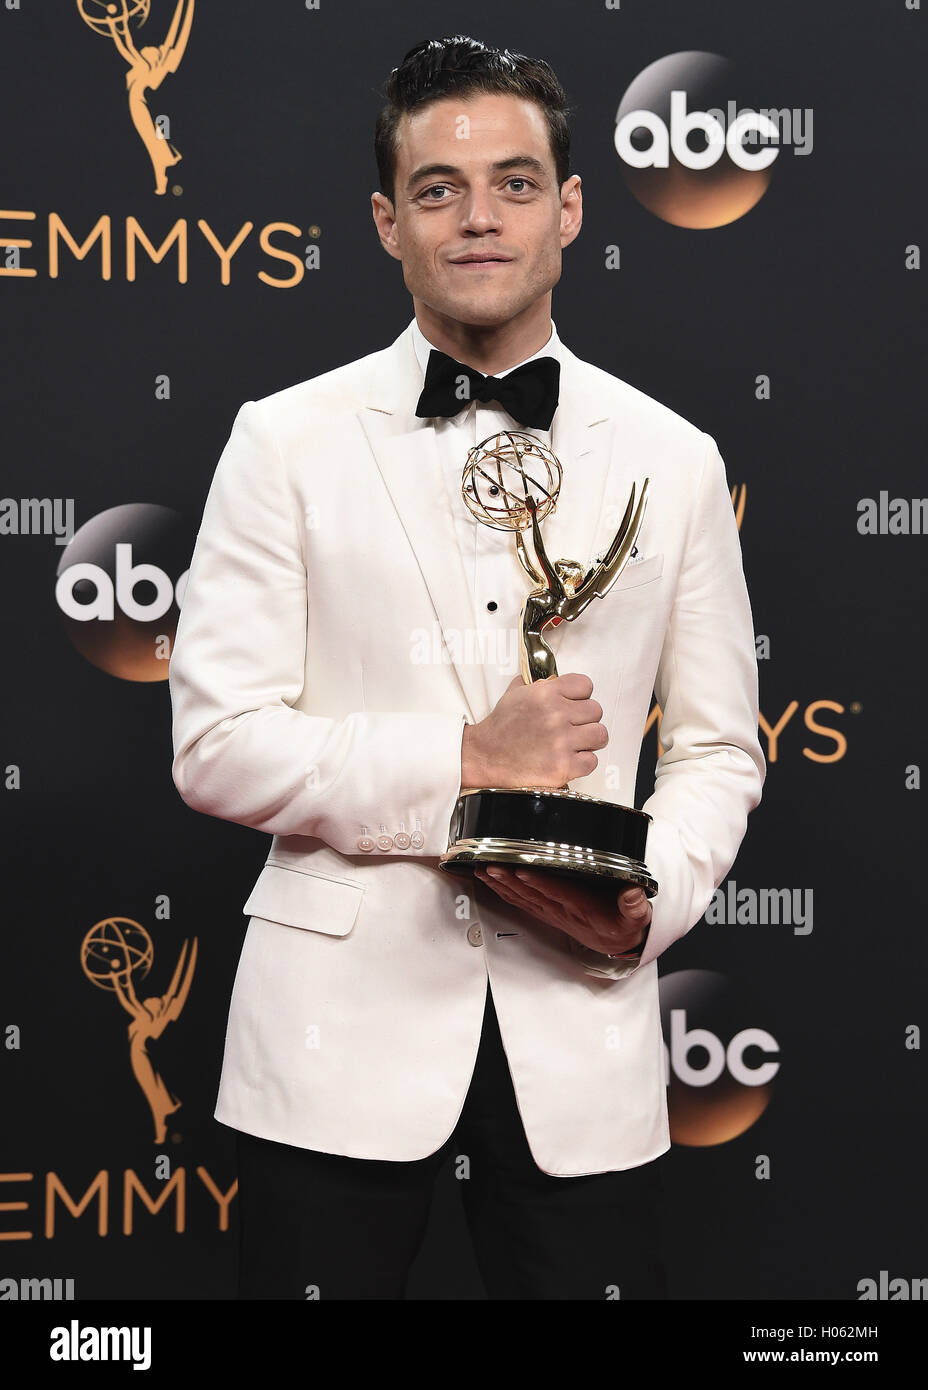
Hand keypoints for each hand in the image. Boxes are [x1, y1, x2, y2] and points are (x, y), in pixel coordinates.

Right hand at [461, 673, 607, 789]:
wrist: (485, 756)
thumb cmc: (500, 727)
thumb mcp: (515, 693)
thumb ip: (539, 683)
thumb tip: (557, 679)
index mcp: (545, 693)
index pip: (586, 685)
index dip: (580, 695)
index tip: (574, 703)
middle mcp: (556, 715)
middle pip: (596, 710)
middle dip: (585, 718)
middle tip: (572, 726)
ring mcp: (561, 742)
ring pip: (600, 735)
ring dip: (589, 740)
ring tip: (575, 742)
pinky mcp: (563, 766)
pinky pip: (592, 761)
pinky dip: (583, 762)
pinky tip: (569, 758)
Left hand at [473, 864, 652, 957]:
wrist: (616, 944)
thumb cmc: (623, 924)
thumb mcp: (637, 917)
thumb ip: (635, 907)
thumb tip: (633, 895)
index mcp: (583, 908)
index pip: (558, 893)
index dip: (540, 883)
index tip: (524, 871)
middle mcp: (562, 910)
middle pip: (532, 894)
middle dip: (510, 880)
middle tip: (492, 865)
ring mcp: (551, 912)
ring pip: (522, 897)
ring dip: (501, 885)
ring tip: (483, 870)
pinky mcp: (545, 912)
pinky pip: (520, 902)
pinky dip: (503, 891)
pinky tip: (490, 880)